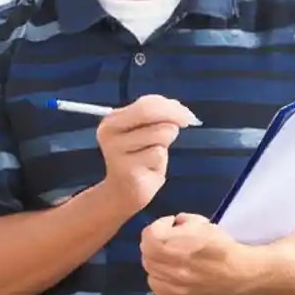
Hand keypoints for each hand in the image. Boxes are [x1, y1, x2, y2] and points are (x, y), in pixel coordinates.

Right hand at [96, 94, 199, 213]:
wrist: (125, 190)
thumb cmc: (139, 157)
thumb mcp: (145, 131)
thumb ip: (157, 116)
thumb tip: (180, 110)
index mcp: (112, 120)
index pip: (145, 103)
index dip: (170, 106)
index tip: (185, 113)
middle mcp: (109, 133)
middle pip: (149, 112)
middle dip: (173, 116)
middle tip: (185, 123)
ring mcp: (116, 151)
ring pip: (159, 133)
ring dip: (165, 143)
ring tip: (154, 154)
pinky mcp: (126, 169)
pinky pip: (158, 155)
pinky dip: (159, 162)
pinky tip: (149, 168)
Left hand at [140, 213, 255, 294]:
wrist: (239, 273)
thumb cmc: (220, 245)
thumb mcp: (200, 222)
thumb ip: (182, 220)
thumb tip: (175, 224)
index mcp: (164, 244)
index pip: (149, 232)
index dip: (162, 225)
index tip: (173, 225)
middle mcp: (161, 265)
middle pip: (146, 251)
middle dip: (157, 243)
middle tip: (172, 241)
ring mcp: (167, 284)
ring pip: (150, 270)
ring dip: (157, 261)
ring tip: (174, 258)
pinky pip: (157, 288)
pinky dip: (161, 279)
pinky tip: (173, 274)